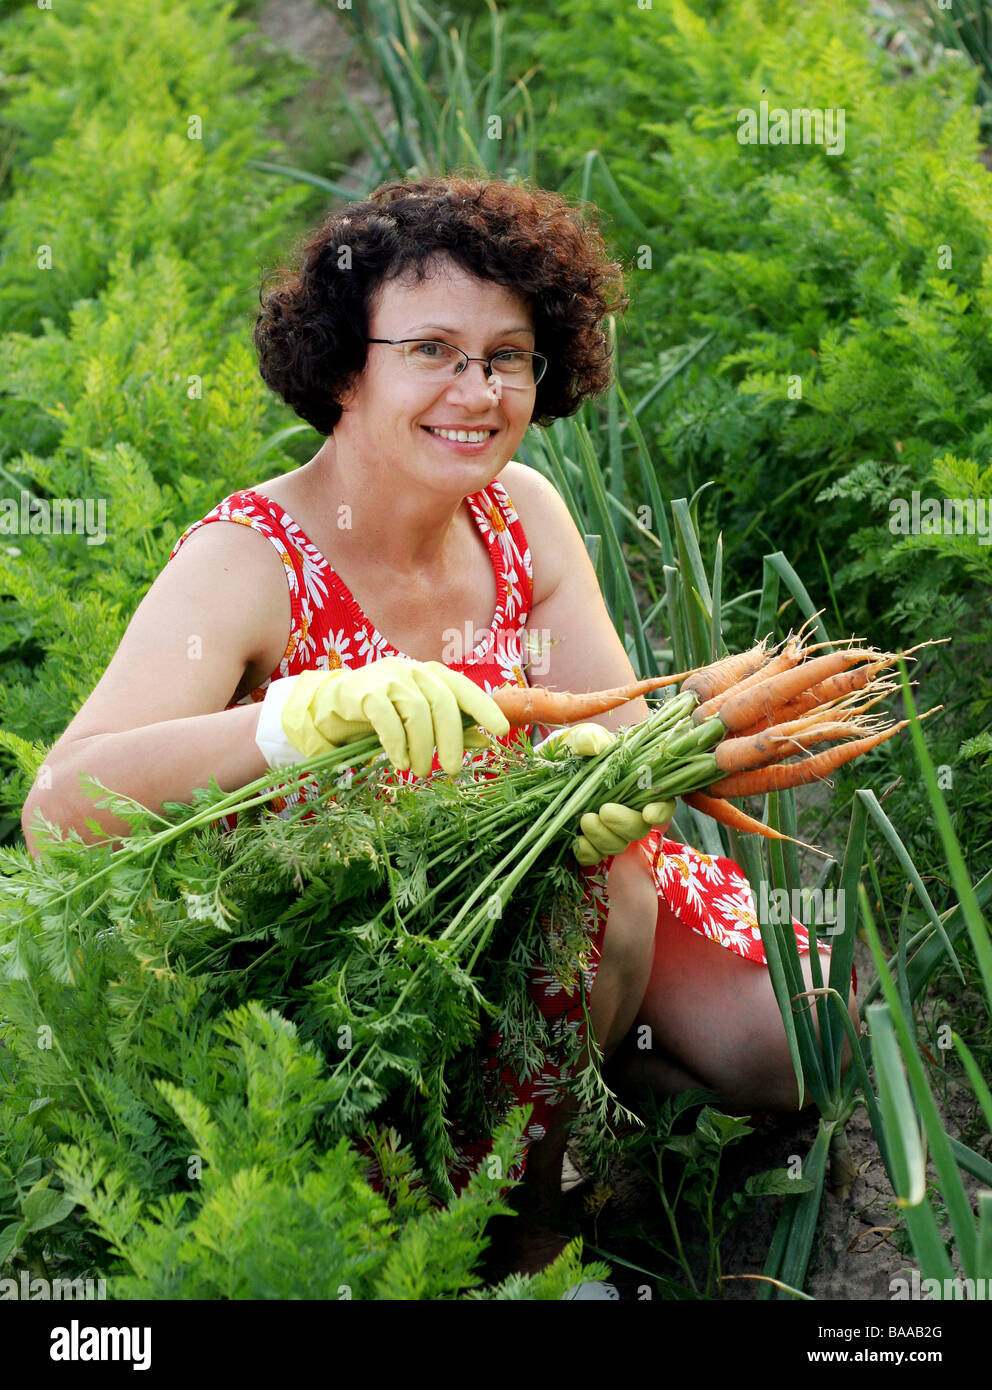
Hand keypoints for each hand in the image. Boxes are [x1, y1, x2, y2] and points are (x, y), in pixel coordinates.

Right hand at [265, 658, 509, 776]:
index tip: (501, 731)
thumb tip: (484, 740)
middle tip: (452, 770)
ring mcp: (387, 678)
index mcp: (432, 674)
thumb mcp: (419, 721)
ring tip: (421, 771)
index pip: (463, 688)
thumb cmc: (383, 713)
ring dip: (422, 747)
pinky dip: (396, 744)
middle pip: (442, 702)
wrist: (332, 706)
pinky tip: (399, 763)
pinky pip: (386, 719)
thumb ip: (449, 726)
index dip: (484, 708)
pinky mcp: (363, 692)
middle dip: (451, 739)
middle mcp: (413, 670)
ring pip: (416, 712)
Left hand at [537, 725, 673, 865]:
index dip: (661, 810)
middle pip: (640, 828)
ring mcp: (611, 829)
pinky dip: (587, 852)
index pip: (663, 801)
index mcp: (640, 783)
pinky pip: (595, 856)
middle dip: (624, 823)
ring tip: (585, 819)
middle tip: (604, 811)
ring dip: (603, 837)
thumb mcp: (583, 738)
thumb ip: (590, 738)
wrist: (552, 766)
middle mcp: (630, 810)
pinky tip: (577, 841)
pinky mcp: (591, 841)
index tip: (649, 814)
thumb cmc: (579, 749)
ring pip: (619, 845)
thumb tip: (595, 744)